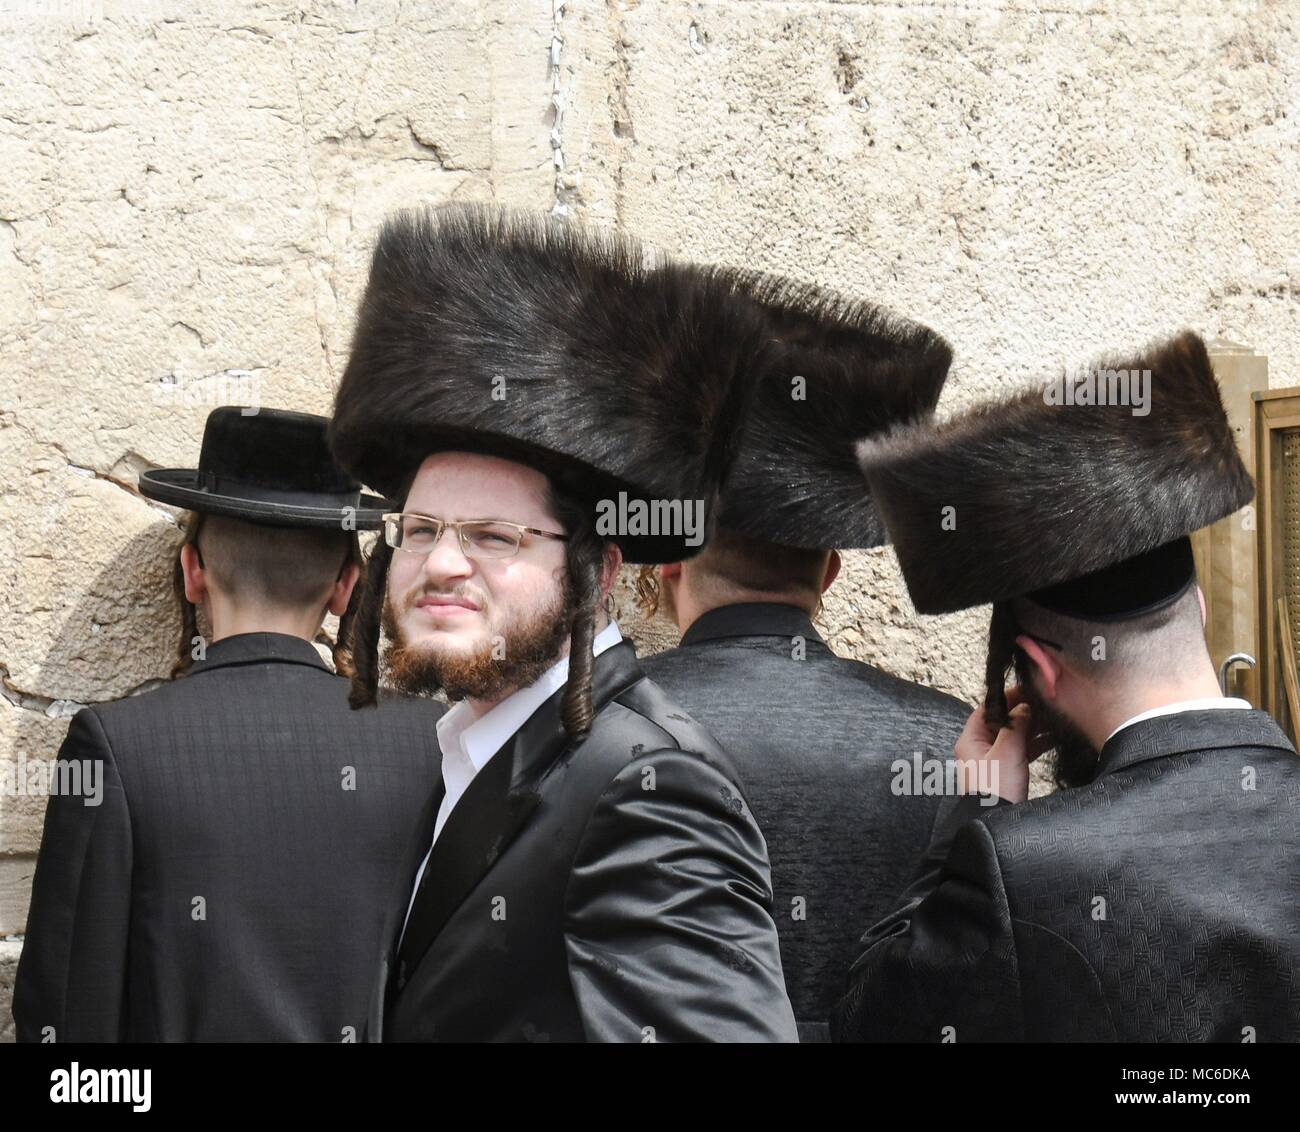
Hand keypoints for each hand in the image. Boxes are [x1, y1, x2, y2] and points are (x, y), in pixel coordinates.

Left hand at [953, 686, 1048, 803]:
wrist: (994, 822)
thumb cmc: (995, 789)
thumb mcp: (1007, 751)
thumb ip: (1016, 725)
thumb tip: (1024, 707)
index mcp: (971, 738)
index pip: (988, 708)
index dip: (1008, 697)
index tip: (1028, 690)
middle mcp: (979, 746)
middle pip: (1002, 720)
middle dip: (1025, 712)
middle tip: (1046, 705)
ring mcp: (992, 759)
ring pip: (1014, 735)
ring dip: (1033, 727)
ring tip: (1054, 720)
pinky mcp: (1004, 771)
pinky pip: (1020, 750)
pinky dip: (1034, 744)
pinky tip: (1052, 739)